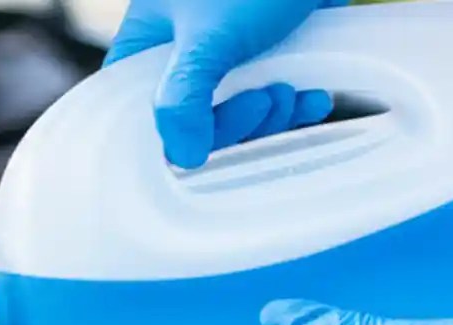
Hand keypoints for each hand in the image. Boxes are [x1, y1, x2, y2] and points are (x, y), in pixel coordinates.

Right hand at [104, 0, 345, 168]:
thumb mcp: (210, 38)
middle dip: (236, 124)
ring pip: (237, 112)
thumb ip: (186, 98)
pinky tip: (313, 95)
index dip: (173, 135)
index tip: (208, 139)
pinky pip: (271, 94)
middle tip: (266, 103)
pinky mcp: (266, 49)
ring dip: (271, 116)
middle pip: (195, 120)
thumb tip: (181, 158)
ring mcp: (224, 51)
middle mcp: (179, 51)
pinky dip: (293, 103)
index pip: (140, 113)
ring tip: (292, 94)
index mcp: (146, 44)